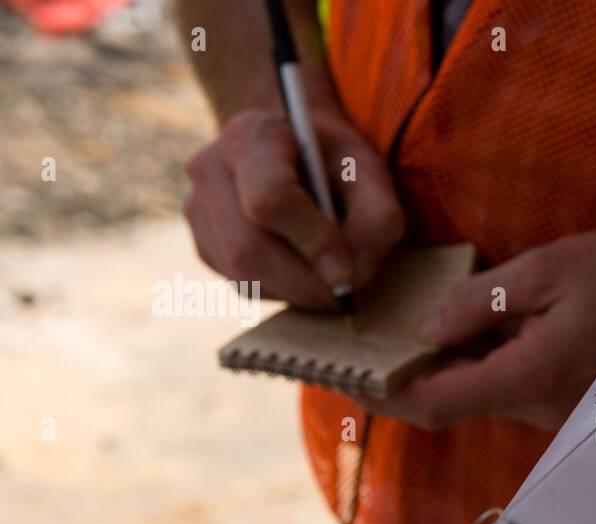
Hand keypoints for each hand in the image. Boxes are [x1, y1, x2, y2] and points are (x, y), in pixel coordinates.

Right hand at [183, 108, 404, 307]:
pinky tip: (307, 272)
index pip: (270, 199)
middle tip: (348, 293)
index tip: (349, 272)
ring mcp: (198, 208)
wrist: (296, 153)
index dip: (313, 243)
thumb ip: (377, 219)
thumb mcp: (372, 176)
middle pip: (247, 249)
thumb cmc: (337, 163)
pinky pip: (242, 286)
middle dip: (306, 283)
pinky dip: (283, 291)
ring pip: (243, 275)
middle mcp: (211, 168)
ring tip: (332, 280)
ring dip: (298, 292)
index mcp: (254, 136)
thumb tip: (353, 277)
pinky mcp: (204, 244)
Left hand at [361, 232, 595, 432]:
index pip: (435, 404)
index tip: (346, 375)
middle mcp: (536, 411)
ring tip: (413, 326)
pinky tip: (468, 333)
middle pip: (450, 406)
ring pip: (479, 399)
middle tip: (366, 343)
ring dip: (444, 370)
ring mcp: (552, 415)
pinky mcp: (563, 407)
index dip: (383, 393)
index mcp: (528, 377)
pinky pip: (506, 392)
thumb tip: (428, 329)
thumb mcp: (550, 270)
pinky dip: (477, 368)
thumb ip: (483, 302)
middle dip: (406, 378)